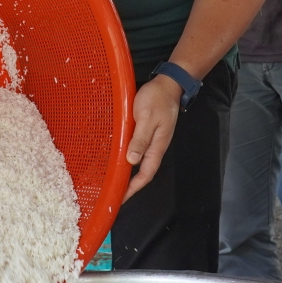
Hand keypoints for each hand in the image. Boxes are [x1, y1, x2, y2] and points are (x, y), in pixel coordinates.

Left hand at [123, 74, 181, 200]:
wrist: (168, 84)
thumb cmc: (157, 99)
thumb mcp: (147, 118)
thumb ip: (140, 139)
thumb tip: (132, 161)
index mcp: (157, 146)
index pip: (146, 174)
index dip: (134, 188)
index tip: (121, 198)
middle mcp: (155, 146)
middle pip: (143, 171)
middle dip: (130, 185)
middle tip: (114, 193)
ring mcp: (152, 139)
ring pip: (140, 161)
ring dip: (128, 172)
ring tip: (114, 179)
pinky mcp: (148, 132)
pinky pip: (138, 150)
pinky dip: (128, 157)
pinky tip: (119, 157)